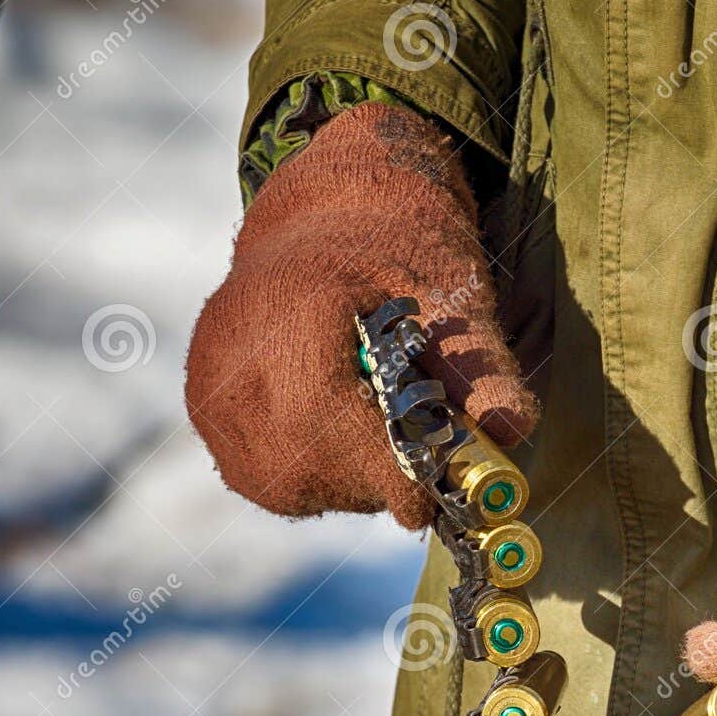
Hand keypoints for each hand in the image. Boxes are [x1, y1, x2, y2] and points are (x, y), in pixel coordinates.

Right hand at [185, 103, 537, 527]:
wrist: (331, 213)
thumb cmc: (401, 248)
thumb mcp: (453, 294)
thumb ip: (481, 366)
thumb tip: (513, 431)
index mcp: (297, 308)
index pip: (328, 424)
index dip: (382, 476)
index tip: (424, 503)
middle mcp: (236, 347)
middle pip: (302, 466)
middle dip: (369, 485)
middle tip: (413, 470)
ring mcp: (211, 379)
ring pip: (278, 484)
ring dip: (339, 486)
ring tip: (377, 440)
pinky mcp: (203, 403)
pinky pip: (256, 475)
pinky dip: (306, 477)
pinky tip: (340, 436)